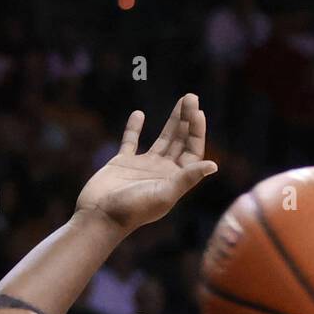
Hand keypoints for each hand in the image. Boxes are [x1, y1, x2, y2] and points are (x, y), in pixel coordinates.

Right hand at [75, 93, 216, 234]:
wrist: (100, 217)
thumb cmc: (133, 209)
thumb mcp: (164, 194)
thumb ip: (187, 178)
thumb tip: (214, 165)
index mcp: (174, 180)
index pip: (192, 152)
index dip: (197, 132)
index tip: (197, 112)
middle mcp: (161, 173)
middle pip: (180, 142)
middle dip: (187, 120)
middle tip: (191, 97)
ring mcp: (142, 168)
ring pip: (162, 140)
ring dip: (172, 121)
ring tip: (181, 101)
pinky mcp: (122, 164)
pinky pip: (130, 142)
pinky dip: (134, 128)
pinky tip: (139, 114)